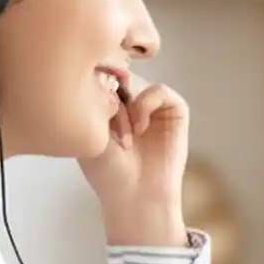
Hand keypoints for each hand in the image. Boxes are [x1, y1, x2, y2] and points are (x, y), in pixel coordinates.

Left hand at [79, 73, 190, 245]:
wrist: (133, 195)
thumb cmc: (108, 170)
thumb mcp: (89, 127)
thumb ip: (97, 94)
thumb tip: (113, 68)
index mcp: (106, 102)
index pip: (98, 72)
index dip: (93, 86)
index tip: (88, 114)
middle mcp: (129, 100)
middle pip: (116, 72)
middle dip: (109, 97)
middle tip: (107, 128)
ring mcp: (153, 104)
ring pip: (136, 80)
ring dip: (127, 106)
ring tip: (125, 136)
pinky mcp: (175, 111)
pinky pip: (161, 90)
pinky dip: (147, 105)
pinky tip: (140, 128)